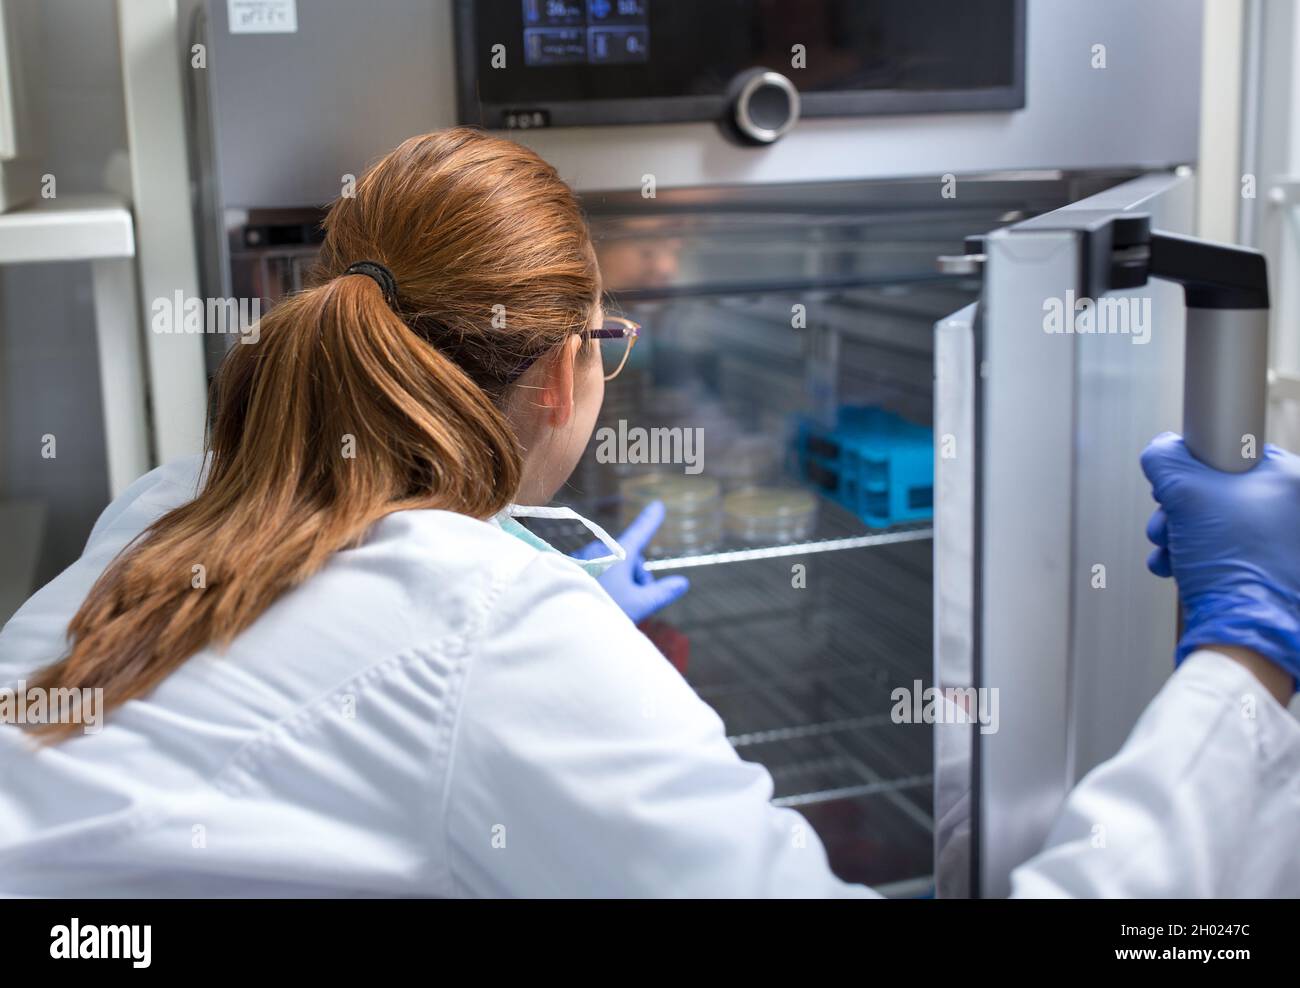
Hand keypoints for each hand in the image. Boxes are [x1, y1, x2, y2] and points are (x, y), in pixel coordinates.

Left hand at [573, 501, 689, 623]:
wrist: (561, 618)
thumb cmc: (601, 610)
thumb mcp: (638, 605)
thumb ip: (662, 593)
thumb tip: (682, 582)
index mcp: (619, 554)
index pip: (640, 532)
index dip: (651, 520)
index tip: (658, 506)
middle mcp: (600, 549)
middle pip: (628, 560)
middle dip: (634, 579)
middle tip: (631, 604)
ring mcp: (583, 557)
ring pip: (610, 567)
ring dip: (617, 584)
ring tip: (610, 606)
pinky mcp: (569, 567)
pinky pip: (593, 572)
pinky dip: (599, 584)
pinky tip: (595, 601)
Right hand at [1141, 432, 1299, 689]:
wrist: (1244, 630)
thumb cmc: (1231, 561)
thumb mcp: (1185, 492)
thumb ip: (1165, 458)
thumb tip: (1160, 451)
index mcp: (1290, 479)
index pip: (1230, 449)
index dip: (1192, 465)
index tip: (1175, 485)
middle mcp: (1292, 508)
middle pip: (1215, 488)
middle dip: (1176, 507)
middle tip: (1167, 520)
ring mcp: (1282, 542)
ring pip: (1211, 520)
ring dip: (1176, 533)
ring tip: (1168, 550)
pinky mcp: (1266, 569)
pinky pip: (1220, 549)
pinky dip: (1191, 555)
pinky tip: (1176, 567)